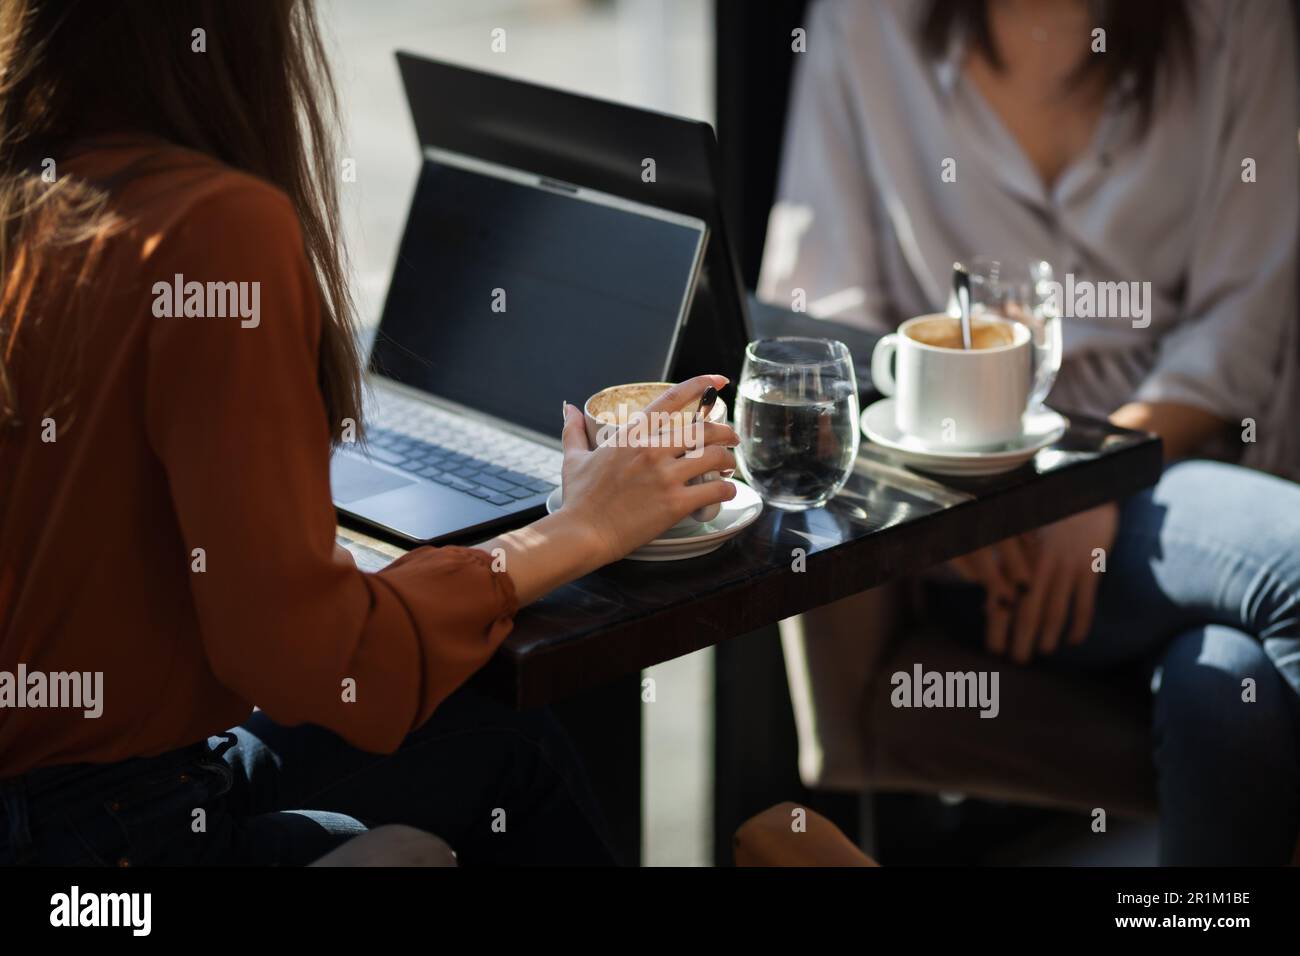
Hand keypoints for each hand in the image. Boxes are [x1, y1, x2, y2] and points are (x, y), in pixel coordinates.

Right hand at [557, 374, 738, 565]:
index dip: (700, 384)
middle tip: (732, 438)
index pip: (672, 399)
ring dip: (728, 459)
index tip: (718, 381)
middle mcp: (652, 450)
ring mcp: (665, 476)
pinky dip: (727, 489)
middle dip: (725, 431)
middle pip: (704, 429)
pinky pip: (715, 489)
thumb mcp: (574, 459)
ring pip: (715, 456)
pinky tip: (726, 491)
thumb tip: (568, 408)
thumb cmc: (579, 500)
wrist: (582, 533)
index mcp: (632, 435)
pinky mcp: (675, 503)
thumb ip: (574, 431)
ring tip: (729, 466)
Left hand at [954, 503, 1116, 662]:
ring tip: (1042, 652)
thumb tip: (988, 608)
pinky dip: (1080, 624)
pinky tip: (1074, 640)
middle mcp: (1041, 564)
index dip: (999, 625)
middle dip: (1022, 637)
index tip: (993, 649)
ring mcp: (1068, 565)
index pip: (1006, 597)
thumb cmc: (1048, 522)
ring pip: (1056, 608)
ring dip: (1049, 634)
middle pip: (1029, 608)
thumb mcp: (1022, 544)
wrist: (1084, 494)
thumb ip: (1006, 574)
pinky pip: (1085, 602)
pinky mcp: (1091, 567)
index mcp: (1022, 558)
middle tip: (1016, 661)